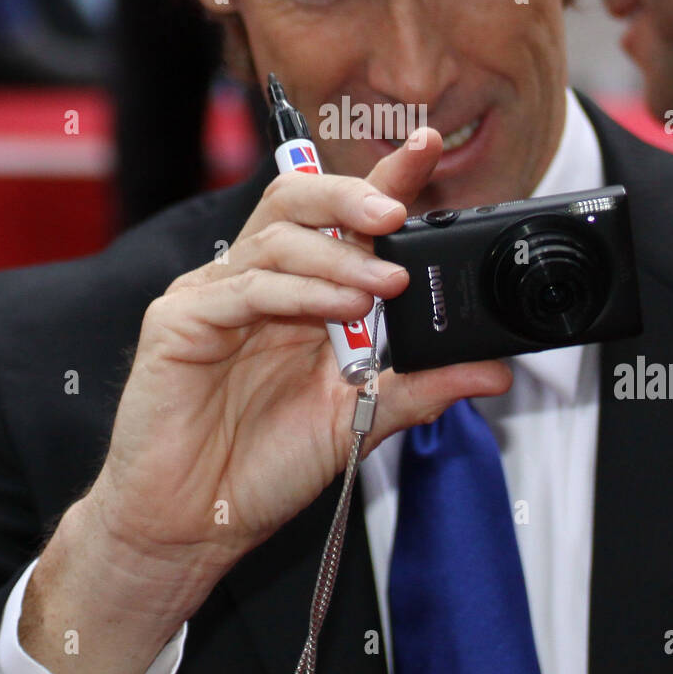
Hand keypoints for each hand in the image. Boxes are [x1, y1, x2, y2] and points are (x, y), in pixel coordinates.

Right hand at [85, 128, 512, 595]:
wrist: (189, 526)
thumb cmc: (261, 469)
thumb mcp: (359, 422)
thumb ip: (420, 388)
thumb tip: (494, 370)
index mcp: (297, 294)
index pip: (340, 220)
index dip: (382, 180)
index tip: (427, 147)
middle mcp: (253, 282)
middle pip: (295, 201)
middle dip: (350, 195)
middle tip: (398, 213)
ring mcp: (212, 297)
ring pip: (274, 240)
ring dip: (338, 257)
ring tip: (385, 286)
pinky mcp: (177, 322)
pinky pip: (241, 288)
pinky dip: (297, 292)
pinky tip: (338, 310)